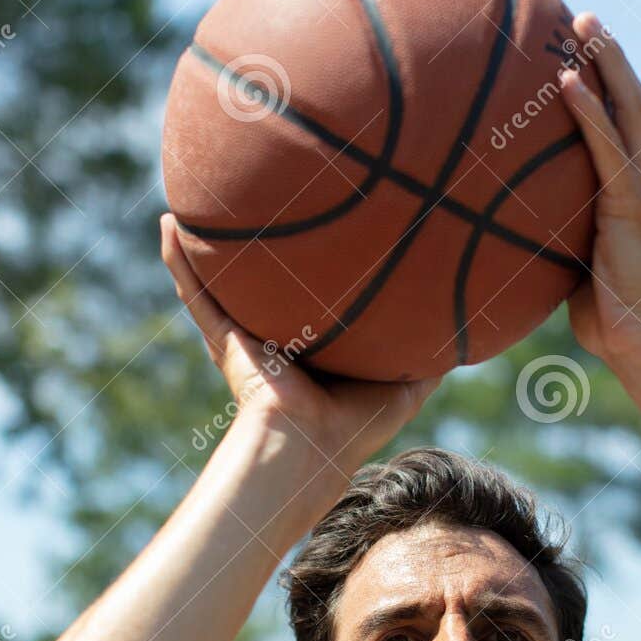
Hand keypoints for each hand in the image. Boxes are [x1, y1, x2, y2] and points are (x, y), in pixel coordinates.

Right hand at [160, 214, 439, 471]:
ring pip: (222, 281)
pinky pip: (197, 293)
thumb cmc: (358, 424)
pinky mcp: (224, 340)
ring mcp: (245, 336)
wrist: (312, 445)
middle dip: (258, 246)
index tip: (325, 225)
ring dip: (206, 245)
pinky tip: (167, 223)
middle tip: (256, 195)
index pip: (312, 296)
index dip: (317, 267)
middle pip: (265, 281)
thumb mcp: (408, 381)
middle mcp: (276, 334)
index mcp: (314, 343)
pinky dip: (178, 261)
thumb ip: (432, 353)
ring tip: (196, 200)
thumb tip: (474, 321)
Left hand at [559, 14, 640, 380]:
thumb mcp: (579, 261)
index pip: (630, 121)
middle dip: (612, 54)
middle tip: (583, 16)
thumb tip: (516, 227)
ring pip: (629, 109)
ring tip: (581, 23)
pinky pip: (608, 148)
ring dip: (606, 62)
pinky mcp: (633, 207)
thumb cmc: (608, 313)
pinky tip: (568, 80)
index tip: (586, 46)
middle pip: (634, 100)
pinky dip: (589, 111)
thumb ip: (562, 232)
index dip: (612, 81)